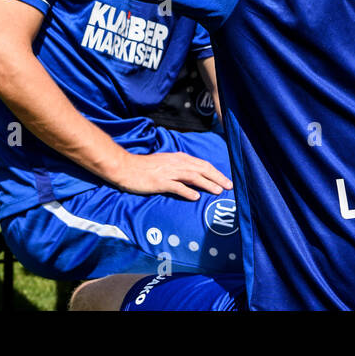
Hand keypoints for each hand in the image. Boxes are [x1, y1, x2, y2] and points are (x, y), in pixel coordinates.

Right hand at [106, 150, 232, 200]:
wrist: (125, 167)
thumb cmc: (144, 167)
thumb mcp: (165, 163)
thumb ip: (179, 169)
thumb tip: (193, 178)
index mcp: (178, 158)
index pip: (202, 164)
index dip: (215, 172)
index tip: (226, 180)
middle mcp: (176, 163)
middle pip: (202, 169)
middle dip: (217, 177)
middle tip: (229, 186)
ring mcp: (169, 172)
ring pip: (193, 176)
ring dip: (207, 183)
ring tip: (218, 191)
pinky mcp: (160, 181)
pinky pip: (176, 187)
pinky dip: (187, 191)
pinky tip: (196, 197)